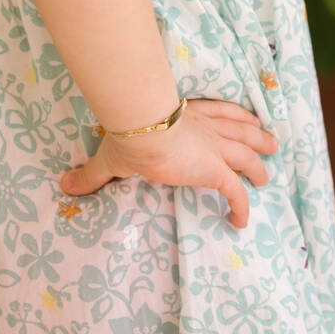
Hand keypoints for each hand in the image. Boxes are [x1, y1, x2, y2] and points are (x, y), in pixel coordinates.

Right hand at [58, 98, 277, 229]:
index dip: (234, 117)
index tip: (247, 119)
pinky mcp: (216, 171)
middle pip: (241, 130)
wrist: (143, 129)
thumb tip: (64, 183)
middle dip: (258, 137)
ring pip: (247, 156)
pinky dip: (242, 206)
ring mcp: (214, 149)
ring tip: (267, 174)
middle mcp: (206, 129)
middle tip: (271, 144)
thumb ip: (91, 172)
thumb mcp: (110, 153)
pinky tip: (241, 221)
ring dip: (260, 165)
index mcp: (187, 117)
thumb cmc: (128, 134)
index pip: (218, 112)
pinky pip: (236, 192)